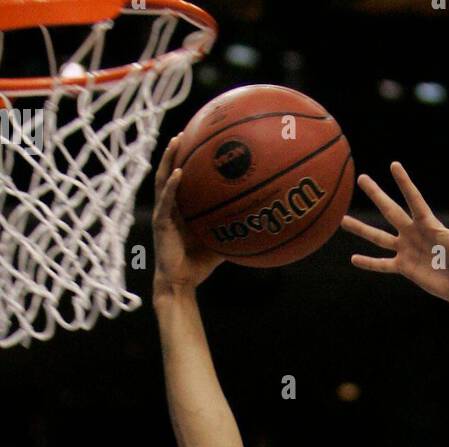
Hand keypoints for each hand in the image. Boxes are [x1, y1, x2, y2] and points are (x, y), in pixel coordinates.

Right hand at [152, 137, 223, 294]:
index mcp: (181, 209)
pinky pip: (166, 201)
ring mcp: (164, 213)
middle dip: (176, 152)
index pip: (182, 179)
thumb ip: (232, 231)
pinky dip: (172, 186)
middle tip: (186, 131)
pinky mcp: (161, 223)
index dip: (186, 160)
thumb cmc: (199, 264)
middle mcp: (170, 207)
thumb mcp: (220, 243)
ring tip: (177, 141)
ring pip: (163, 180)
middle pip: (170, 172)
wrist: (181, 282)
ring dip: (169, 160)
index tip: (197, 141)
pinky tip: (178, 173)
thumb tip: (257, 224)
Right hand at [343, 162, 448, 304]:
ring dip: (361, 229)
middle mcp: (413, 233)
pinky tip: (353, 258)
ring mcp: (407, 250)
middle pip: (390, 211)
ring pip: (378, 237)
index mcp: (428, 223)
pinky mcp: (404, 268)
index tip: (394, 165)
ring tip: (342, 219)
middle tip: (362, 178)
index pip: (413, 199)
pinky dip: (369, 263)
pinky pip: (383, 264)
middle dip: (376, 195)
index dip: (404, 183)